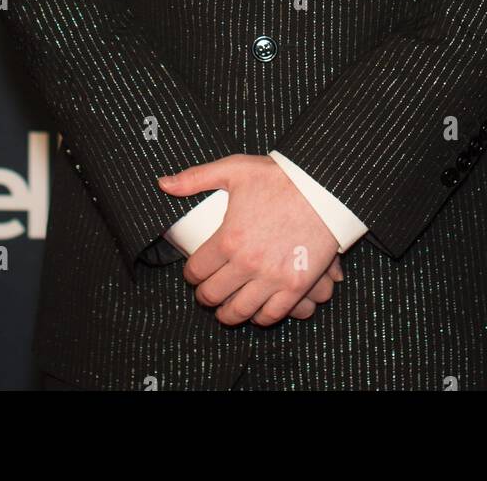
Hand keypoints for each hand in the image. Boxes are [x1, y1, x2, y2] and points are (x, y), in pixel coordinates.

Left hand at [158, 154, 340, 325]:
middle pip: (212, 295)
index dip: (191, 274)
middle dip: (205, 295)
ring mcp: (272, 278)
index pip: (196, 271)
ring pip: (238, 312)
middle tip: (207, 290)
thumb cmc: (279, 177)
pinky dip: (259, 317)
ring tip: (226, 307)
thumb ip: (196, 178)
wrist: (323, 187)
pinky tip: (255, 310)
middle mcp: (247, 263)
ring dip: (227, 313)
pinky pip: (270, 315)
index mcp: (228, 238)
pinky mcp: (295, 286)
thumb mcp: (235, 169)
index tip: (194, 273)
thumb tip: (163, 183)